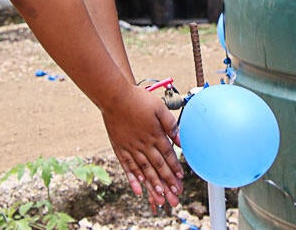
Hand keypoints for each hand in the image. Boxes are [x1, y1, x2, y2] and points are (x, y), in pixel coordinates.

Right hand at [102, 86, 183, 207]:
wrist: (115, 97)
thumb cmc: (138, 99)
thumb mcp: (160, 108)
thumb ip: (170, 124)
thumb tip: (180, 139)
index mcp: (155, 134)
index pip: (168, 155)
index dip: (175, 167)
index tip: (181, 178)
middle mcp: (143, 144)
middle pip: (158, 166)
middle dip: (167, 181)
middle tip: (175, 195)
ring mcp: (130, 147)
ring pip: (144, 170)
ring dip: (153, 184)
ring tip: (160, 197)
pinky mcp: (119, 148)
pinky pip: (127, 167)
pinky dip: (133, 179)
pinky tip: (138, 189)